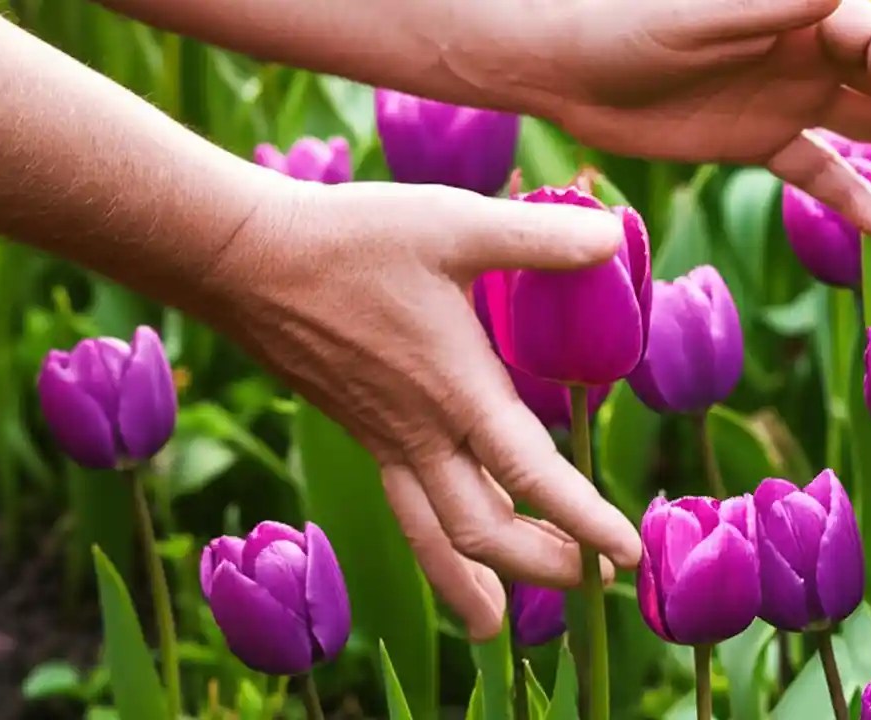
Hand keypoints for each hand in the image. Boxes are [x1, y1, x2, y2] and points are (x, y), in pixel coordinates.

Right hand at [204, 177, 638, 639]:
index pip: (532, 477)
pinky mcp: (361, 430)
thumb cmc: (351, 239)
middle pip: (483, 533)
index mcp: (455, 390)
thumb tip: (613, 237)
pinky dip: (435, 543)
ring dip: (475, 580)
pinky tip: (450, 539)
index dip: (585, 520)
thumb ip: (537, 237)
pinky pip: (404, 507)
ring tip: (499, 624)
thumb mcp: (454, 222)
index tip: (625, 554)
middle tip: (591, 581)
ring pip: (433, 536)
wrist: (244, 260)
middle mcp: (419, 431)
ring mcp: (384, 438)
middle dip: (541, 566)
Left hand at [443, 0, 870, 236]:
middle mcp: (807, 50)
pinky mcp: (757, 139)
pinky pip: (817, 170)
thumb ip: (783, 2)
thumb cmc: (627, 23)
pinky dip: (849, 197)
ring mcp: (785, 96)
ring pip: (867, 131)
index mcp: (806, 11)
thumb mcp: (705, 12)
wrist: (563, 65)